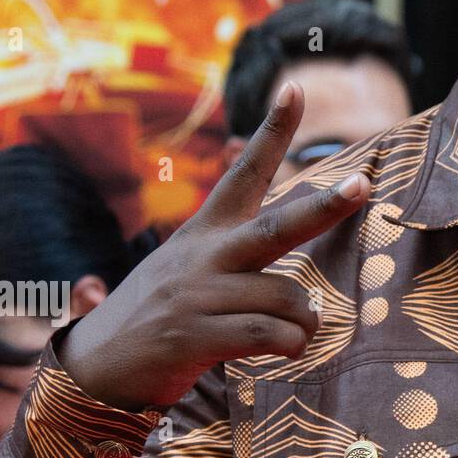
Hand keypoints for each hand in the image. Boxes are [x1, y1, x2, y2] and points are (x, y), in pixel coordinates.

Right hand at [60, 82, 370, 410]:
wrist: (95, 369)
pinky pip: (268, 334)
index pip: (246, 173)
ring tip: (296, 333)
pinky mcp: (193, 336)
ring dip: (305, 320)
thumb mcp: (187, 265)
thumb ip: (232, 245)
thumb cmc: (158, 316)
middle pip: (278, 226)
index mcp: (205, 231)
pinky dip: (290, 344)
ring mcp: (197, 294)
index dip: (273, 132)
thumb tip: (265, 219)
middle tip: (362, 185)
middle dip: (325, 206)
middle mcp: (204, 255)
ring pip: (286, 296)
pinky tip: (289, 349)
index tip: (294, 88)